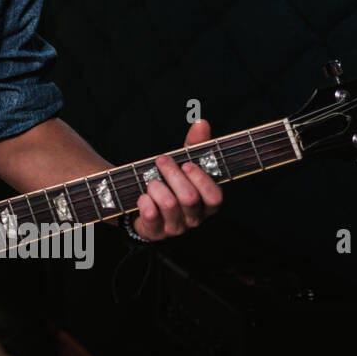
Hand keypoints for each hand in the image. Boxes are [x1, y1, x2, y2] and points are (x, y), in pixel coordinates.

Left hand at [128, 119, 223, 239]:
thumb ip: (195, 145)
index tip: (186, 164)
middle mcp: (195, 218)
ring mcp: (175, 227)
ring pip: (169, 205)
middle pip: (189, 198)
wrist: (144, 203)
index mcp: (207, 203)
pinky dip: (143, 202)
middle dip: (172, 175)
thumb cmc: (170, 181)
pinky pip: (150, 216)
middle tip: (161, 161)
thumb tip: (202, 123)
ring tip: (150, 180)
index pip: (215, 197)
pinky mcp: (155, 232)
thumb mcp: (184, 162)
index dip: (201, 180)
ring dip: (156, 186)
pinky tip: (141, 196)